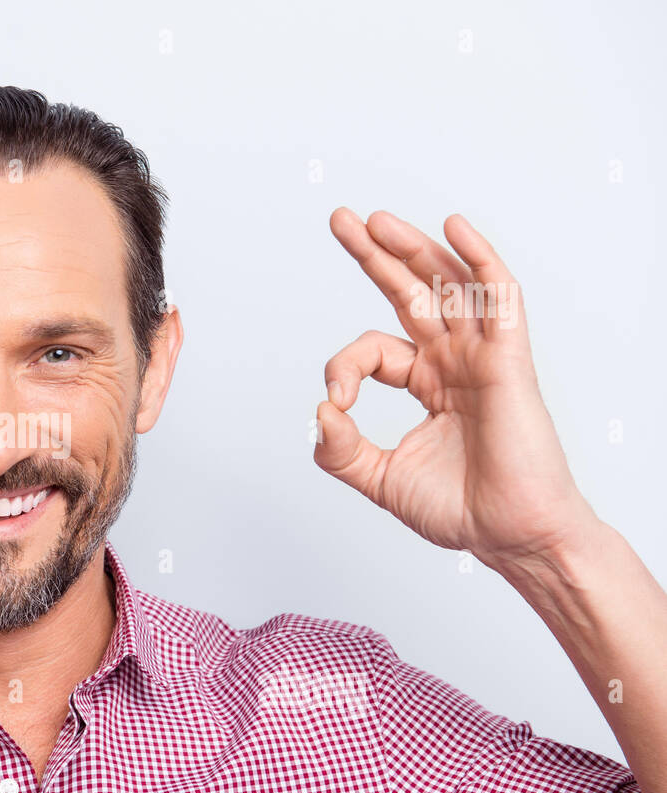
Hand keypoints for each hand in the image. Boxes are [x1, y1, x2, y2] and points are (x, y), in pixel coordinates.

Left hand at [315, 208, 600, 568]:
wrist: (510, 536)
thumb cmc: (460, 510)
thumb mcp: (379, 479)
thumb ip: (340, 449)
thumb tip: (319, 412)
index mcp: (427, 384)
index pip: (373, 350)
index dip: (344, 366)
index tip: (335, 404)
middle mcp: (454, 362)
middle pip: (410, 293)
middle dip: (375, 256)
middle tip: (340, 220)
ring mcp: (482, 357)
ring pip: (447, 285)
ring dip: (413, 248)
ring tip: (375, 219)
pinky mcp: (509, 360)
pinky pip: (498, 297)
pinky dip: (477, 260)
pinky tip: (453, 228)